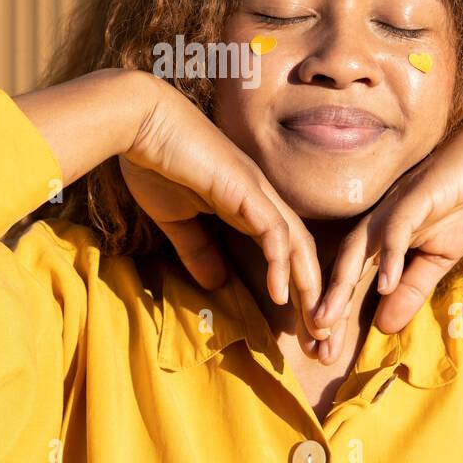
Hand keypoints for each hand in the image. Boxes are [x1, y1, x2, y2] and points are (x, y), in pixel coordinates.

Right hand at [121, 76, 327, 357]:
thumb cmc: (154, 162)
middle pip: (303, 253)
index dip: (297, 292)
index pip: (285, 253)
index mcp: (248, 205)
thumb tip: (217, 283)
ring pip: (298, 245)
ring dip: (309, 288)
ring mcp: (256, 191)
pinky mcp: (244, 189)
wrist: (139, 122)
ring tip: (315, 326)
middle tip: (323, 341)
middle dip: (315, 299)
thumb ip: (198, 250)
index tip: (301, 330)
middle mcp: (262, 198)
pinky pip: (273, 230)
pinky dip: (281, 263)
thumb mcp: (177, 219)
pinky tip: (280, 294)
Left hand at [314, 103, 462, 357]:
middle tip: (314, 343)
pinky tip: (386, 283)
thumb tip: (385, 327)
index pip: (350, 282)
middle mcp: (376, 225)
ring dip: (342, 285)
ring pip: (358, 250)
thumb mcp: (437, 260)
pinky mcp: (414, 199)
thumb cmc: (460, 206)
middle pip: (342, 268)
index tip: (322, 352)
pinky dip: (390, 257)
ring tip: (329, 318)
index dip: (336, 316)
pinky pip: (397, 231)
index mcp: (378, 240)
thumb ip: (410, 290)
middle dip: (327, 306)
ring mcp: (392, 211)